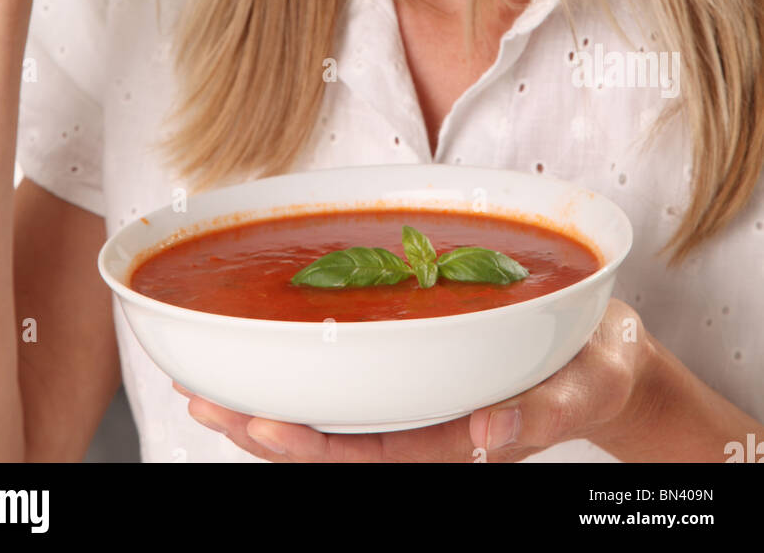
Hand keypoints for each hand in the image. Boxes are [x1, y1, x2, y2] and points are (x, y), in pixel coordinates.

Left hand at [173, 298, 657, 461]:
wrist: (604, 352)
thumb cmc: (594, 367)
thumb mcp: (583, 386)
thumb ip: (544, 413)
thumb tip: (488, 435)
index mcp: (460, 437)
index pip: (376, 455)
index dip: (314, 446)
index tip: (261, 423)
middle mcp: (426, 426)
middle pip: (334, 445)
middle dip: (265, 429)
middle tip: (202, 401)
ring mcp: (414, 404)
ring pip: (330, 418)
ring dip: (268, 405)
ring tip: (202, 387)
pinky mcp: (411, 374)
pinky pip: (347, 385)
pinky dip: (299, 373)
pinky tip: (255, 358)